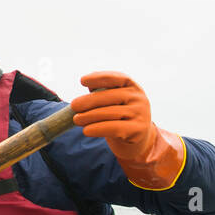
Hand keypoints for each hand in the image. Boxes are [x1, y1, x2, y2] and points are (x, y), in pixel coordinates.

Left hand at [70, 71, 185, 189]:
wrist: (136, 137)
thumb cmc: (119, 115)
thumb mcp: (113, 101)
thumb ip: (102, 91)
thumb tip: (87, 84)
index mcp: (132, 86)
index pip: (118, 78)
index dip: (99, 78)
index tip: (82, 81)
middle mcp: (139, 98)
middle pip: (111, 96)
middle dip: (89, 101)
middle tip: (73, 106)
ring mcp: (141, 114)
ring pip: (110, 113)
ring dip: (90, 116)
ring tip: (77, 119)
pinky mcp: (138, 130)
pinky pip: (114, 128)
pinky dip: (98, 129)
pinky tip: (86, 130)